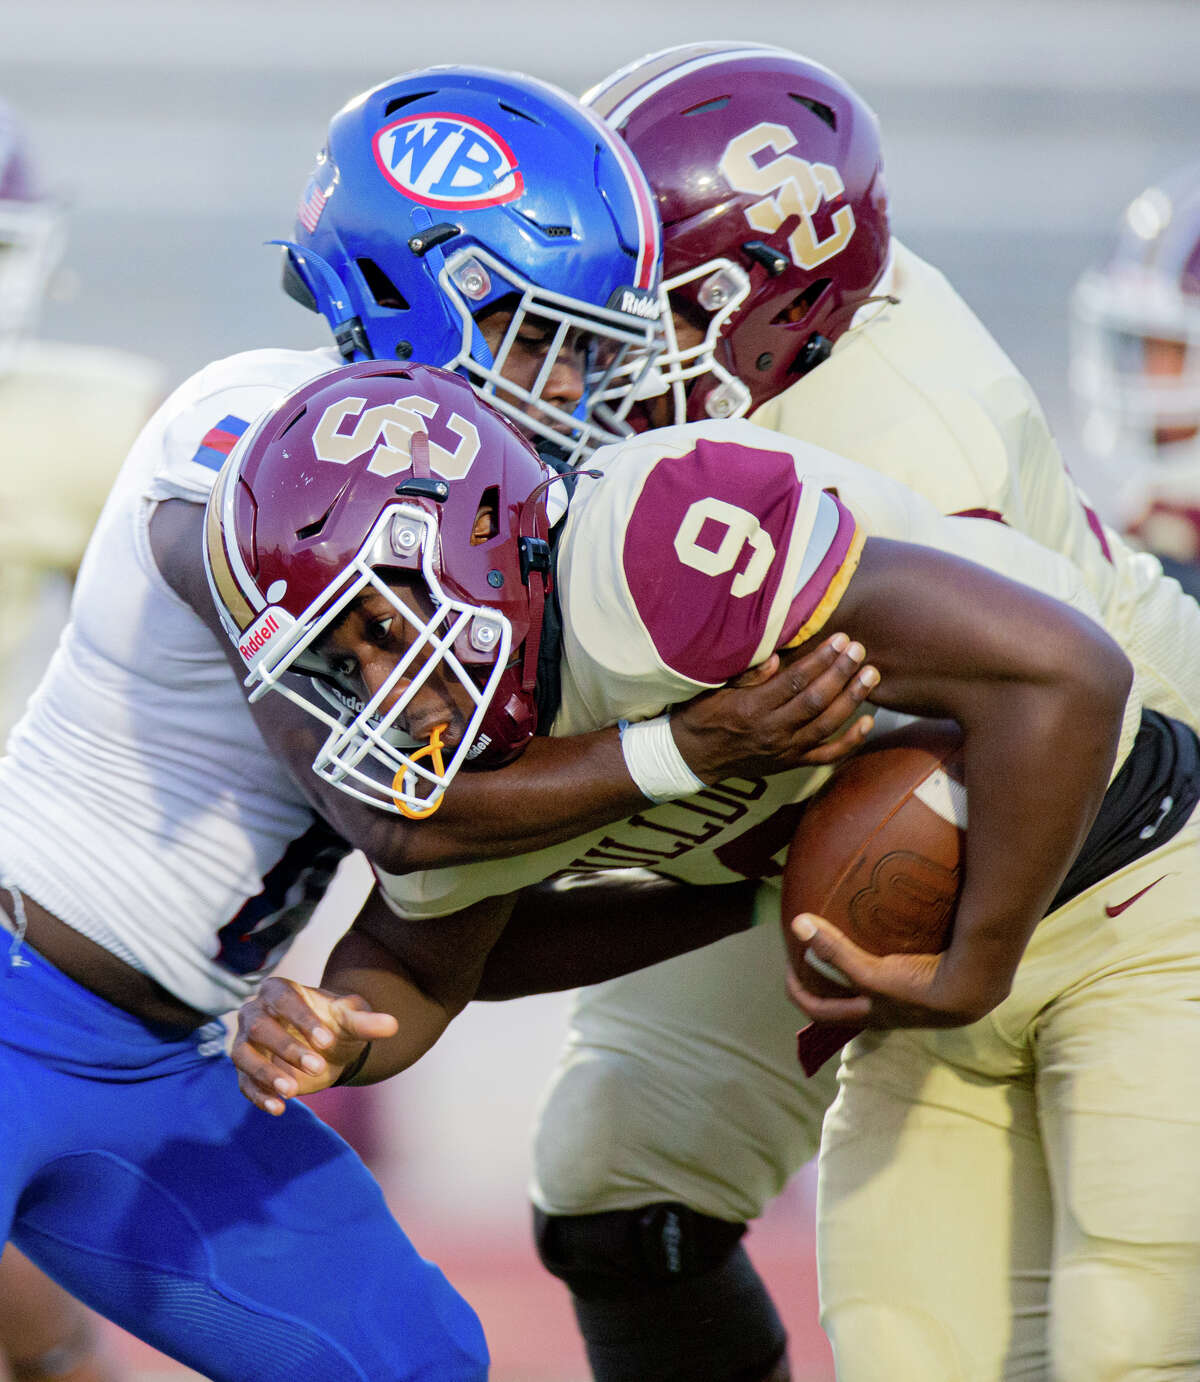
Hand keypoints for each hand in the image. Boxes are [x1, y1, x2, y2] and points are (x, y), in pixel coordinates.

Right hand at [232, 977, 399, 1114]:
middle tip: (318, 1067)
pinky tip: (279, 1109)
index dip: (303, 1019)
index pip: (285, 999)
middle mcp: (256, 1013)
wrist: (325, 1044)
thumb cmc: (335, 1023)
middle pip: (260, 1027)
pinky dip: (259, 1096)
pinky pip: (244, 1083)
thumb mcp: (352, 1021)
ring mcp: (246, 1042)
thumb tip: (392, 1025)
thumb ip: (366, 1022)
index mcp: (280, 991)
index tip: (327, 1041)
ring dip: (266, 1073)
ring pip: (244, 1055)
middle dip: (287, 1048)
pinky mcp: (246, 1071)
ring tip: (292, 1092)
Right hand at [671, 633, 878, 783]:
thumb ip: (745, 674)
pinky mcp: (791, 764)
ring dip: (852, 699)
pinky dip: (850, 742)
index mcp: (751, 709)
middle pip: (816, 701)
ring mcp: (784, 751)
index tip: (840, 639)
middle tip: (859, 650)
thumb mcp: (711, 689)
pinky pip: (827, 756)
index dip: (820, 660)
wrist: (692, 758)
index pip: (794, 682)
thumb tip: (776, 657)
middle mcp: (772, 732)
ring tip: (871, 674)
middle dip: (841, 674)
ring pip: (826, 725)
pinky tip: (869, 722)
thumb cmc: (700, 714)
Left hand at [786, 913, 1007, 1030]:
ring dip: (852, 968)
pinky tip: (883, 933)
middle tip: (812, 953)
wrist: (972, 989)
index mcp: (864, 1016)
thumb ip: (835, 951)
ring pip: (866, 986)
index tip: (788, 966)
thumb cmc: (918, 989)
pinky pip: (890, 968)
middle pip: (840, 1001)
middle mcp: (880, 1012)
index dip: (797, 991)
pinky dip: (879, 953)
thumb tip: (797, 924)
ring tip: (845, 940)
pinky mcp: (920, 982)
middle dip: (823, 981)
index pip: (817, 1011)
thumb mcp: (871, 974)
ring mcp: (902, 999)